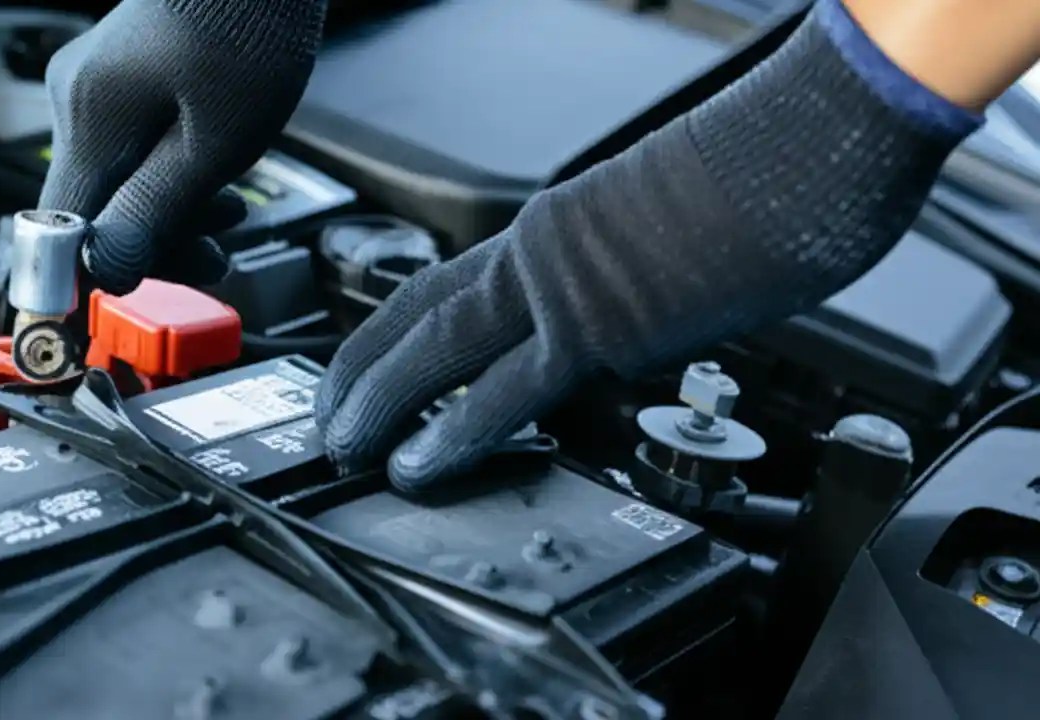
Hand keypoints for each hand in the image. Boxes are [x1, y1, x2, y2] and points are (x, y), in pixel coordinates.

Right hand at [40, 0, 325, 293]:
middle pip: (91, 210)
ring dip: (172, 213)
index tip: (109, 313)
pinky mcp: (118, 82)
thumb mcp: (214, 146)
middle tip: (214, 258)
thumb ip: (156, 213)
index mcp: (90, 121)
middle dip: (154, 245)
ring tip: (230, 213)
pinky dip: (170, 176)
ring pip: (117, 183)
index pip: (57, 232)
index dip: (83, 280)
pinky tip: (214, 177)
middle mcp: (76, 102)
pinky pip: (131, 150)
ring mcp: (95, 88)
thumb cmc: (248, 36)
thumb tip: (110, 274)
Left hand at [314, 1, 976, 491]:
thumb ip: (629, 281)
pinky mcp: (600, 322)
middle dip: (362, 370)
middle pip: (418, 310)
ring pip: (439, 346)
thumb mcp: (671, 232)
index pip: (445, 284)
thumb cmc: (764, 180)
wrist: (806, 144)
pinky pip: (507, 388)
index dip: (391, 333)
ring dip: (383, 401)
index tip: (362, 371)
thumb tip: (634, 321)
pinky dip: (455, 431)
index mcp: (554, 229)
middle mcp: (540, 249)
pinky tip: (419, 464)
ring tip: (344, 449)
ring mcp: (563, 282)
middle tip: (327, 420)